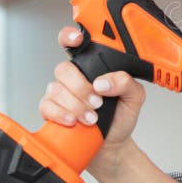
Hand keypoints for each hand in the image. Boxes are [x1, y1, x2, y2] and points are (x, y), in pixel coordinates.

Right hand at [38, 26, 146, 175]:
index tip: (78, 39)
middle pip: (64, 69)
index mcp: (93, 68)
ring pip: (56, 89)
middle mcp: (74, 77)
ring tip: (91, 117)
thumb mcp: (134, 97)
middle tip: (97, 101)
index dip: (71, 36)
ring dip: (75, 105)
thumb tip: (104, 82)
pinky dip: (61, 114)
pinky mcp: (51, 110)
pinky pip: (47, 106)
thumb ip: (126, 82)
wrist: (112, 146)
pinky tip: (73, 121)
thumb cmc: (120, 118)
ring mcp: (61, 93)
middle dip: (80, 87)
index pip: (76, 44)